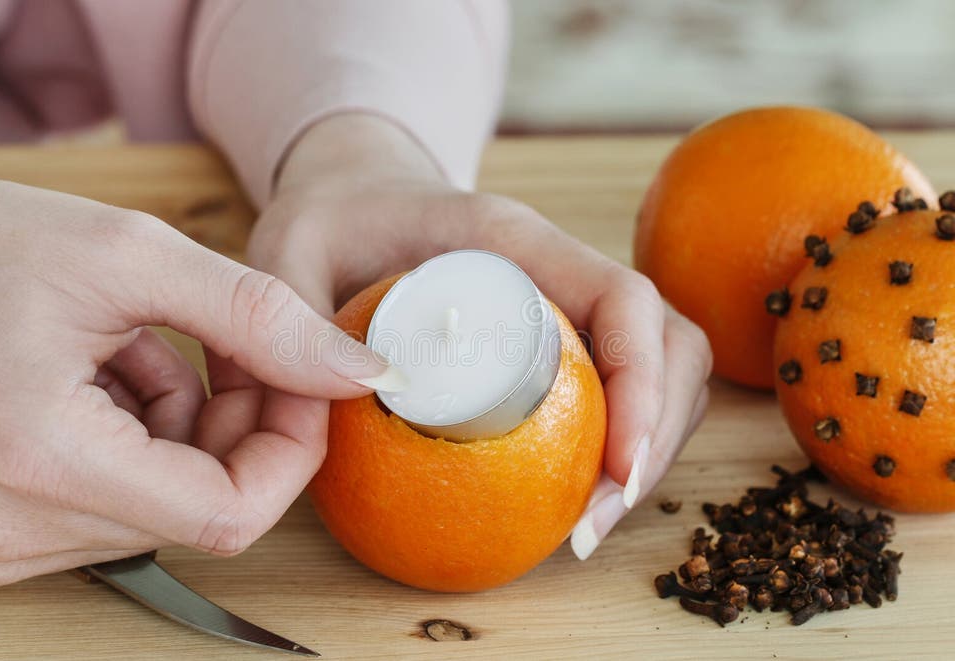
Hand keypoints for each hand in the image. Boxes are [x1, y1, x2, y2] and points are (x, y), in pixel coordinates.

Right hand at [0, 180, 389, 585]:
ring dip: (192, 417)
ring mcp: (2, 536)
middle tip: (229, 336)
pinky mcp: (4, 524)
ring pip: (171, 498)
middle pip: (206, 503)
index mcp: (42, 460)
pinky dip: (146, 430)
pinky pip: (123, 495)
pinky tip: (107, 368)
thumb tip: (361, 373)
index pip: (231, 514)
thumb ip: (257, 316)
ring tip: (142, 340)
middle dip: (244, 417)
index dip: (291, 446)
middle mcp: (14, 526)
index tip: (306, 377)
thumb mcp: (126, 256)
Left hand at [248, 115, 713, 560]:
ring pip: (664, 365)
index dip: (640, 383)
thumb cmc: (329, 218)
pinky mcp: (558, 336)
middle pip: (668, 340)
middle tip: (593, 523)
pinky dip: (623, 441)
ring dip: (649, 446)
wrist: (355, 194)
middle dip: (655, 437)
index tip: (616, 468)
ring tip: (589, 523)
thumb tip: (344, 403)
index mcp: (509, 237)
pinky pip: (624, 384)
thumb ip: (294, 317)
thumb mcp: (288, 253)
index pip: (619, 297)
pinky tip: (577, 495)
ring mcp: (567, 300)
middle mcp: (558, 265)